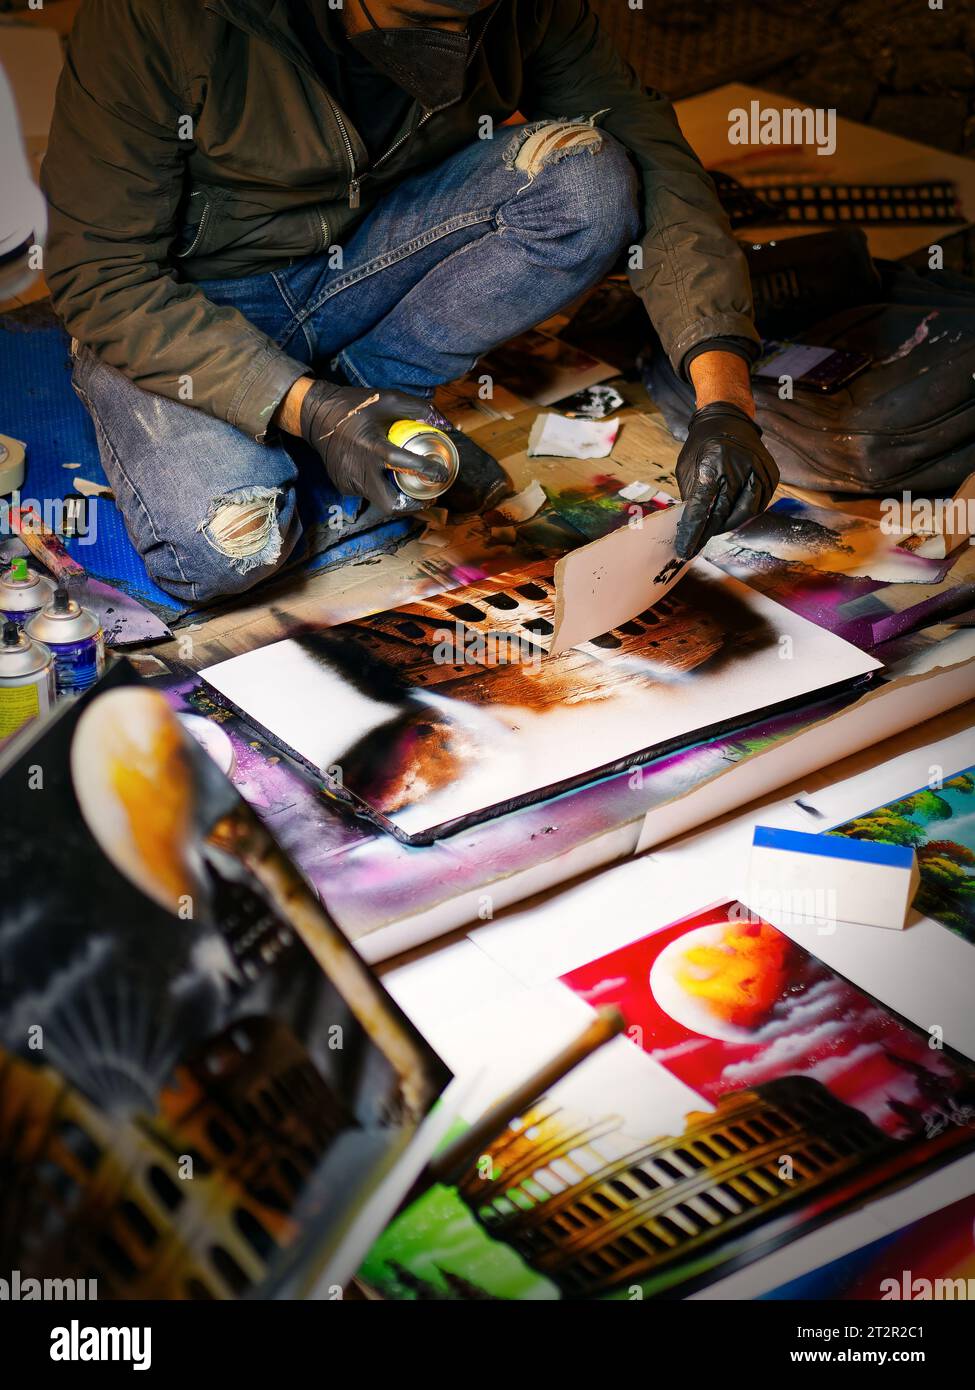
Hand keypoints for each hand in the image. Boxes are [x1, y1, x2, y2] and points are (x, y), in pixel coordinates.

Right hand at [298, 380, 448, 512]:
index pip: (403, 464)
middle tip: (426, 497)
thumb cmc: (355, 406)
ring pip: (379, 500)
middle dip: (411, 506)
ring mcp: (348, 480)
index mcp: (371, 446)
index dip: (425, 471)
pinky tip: (380, 474)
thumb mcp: (388, 399)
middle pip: (390, 504)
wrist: (316, 416)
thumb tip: (445, 424)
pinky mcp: (342, 484)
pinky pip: (366, 492)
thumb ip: (418, 409)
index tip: (441, 473)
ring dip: (396, 495)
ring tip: (407, 484)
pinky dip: (379, 486)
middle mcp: (359, 469)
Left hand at [675, 401, 778, 559]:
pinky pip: (758, 505)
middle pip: (722, 513)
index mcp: (713, 463)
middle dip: (708, 532)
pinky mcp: (770, 475)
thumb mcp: (687, 466)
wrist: (729, 419)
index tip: (685, 549)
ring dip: (727, 524)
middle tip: (697, 541)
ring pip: (743, 513)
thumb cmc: (703, 445)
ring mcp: (759, 471)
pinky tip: (732, 512)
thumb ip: (690, 495)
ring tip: (715, 526)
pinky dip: (743, 513)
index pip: (701, 507)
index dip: (693, 531)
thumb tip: (692, 526)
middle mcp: (739, 467)